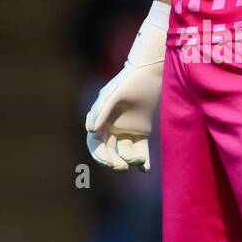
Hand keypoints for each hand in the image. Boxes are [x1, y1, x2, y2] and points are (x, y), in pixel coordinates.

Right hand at [85, 5, 168, 170]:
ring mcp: (126, 129)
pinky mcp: (142, 130)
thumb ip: (101, 111)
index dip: (99, 155)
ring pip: (125, 152)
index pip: (95, 143)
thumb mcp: (112, 94)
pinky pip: (140, 149)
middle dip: (113, 161)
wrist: (150, 73)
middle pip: (108, 151)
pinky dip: (142, 160)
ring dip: (130, 160)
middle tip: (122, 167)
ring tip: (139, 161)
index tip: (108, 162)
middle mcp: (111, 127)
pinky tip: (145, 168)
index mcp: (100, 120)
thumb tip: (91, 131)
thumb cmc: (128, 81)